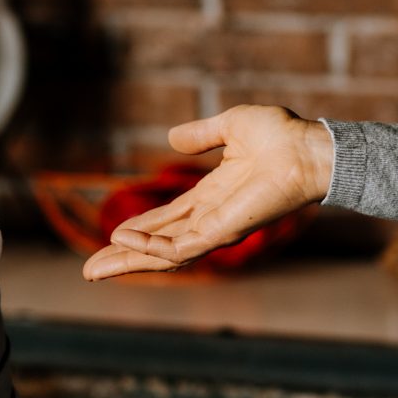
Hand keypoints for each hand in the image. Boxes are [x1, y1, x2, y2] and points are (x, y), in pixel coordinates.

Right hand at [81, 105, 332, 280]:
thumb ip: (201, 135)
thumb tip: (173, 139)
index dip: (137, 230)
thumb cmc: (282, 136)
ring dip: (129, 261)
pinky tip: (123, 238)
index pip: (166, 220)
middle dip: (124, 258)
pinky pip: (179, 247)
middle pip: (157, 244)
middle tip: (89, 271)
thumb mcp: (230, 126)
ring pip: (163, 254)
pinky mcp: (223, 232)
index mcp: (212, 196)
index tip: (110, 237)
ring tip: (94, 270)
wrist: (308, 148)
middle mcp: (211, 217)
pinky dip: (150, 245)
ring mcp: (216, 228)